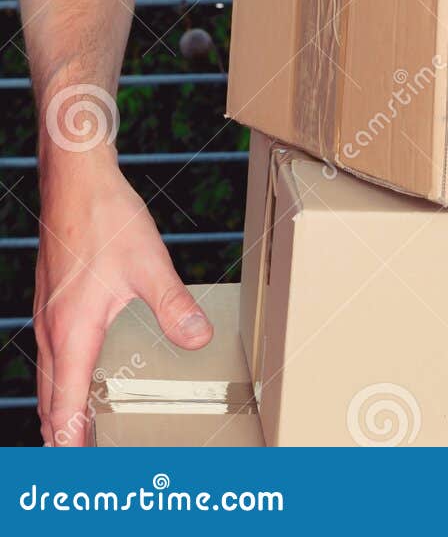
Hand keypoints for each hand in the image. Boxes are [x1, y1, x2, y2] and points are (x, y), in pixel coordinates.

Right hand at [34, 148, 213, 445]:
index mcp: (73, 331)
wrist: (75, 178)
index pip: (66, 403)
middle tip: (80, 462)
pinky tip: (81, 371)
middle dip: (63, 433)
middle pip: (51, 397)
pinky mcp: (53, 297)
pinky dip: (62, 376)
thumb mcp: (149, 263)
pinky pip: (52, 351)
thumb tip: (198, 339)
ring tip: (79, 430)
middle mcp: (53, 328)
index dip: (71, 440)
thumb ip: (173, 305)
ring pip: (49, 374)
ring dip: (61, 405)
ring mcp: (48, 312)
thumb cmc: (105, 217)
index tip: (78, 468)